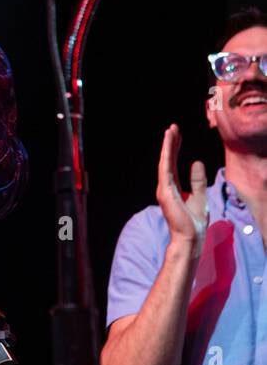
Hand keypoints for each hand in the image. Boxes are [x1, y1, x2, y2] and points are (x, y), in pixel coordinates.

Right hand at [155, 124, 207, 252]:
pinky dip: (167, 156)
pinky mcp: (165, 191)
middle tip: (173, 128)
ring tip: (170, 131)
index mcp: (173, 188)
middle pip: (168, 161)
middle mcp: (166, 187)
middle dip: (171, 144)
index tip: (176, 135)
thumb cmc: (194, 222)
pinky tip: (169, 145)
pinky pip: (166, 169)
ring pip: (165, 162)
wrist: (190, 237)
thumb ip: (197, 181)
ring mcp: (164, 189)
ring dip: (168, 146)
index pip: (173, 165)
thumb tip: (196, 162)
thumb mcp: (200, 197)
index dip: (175, 150)